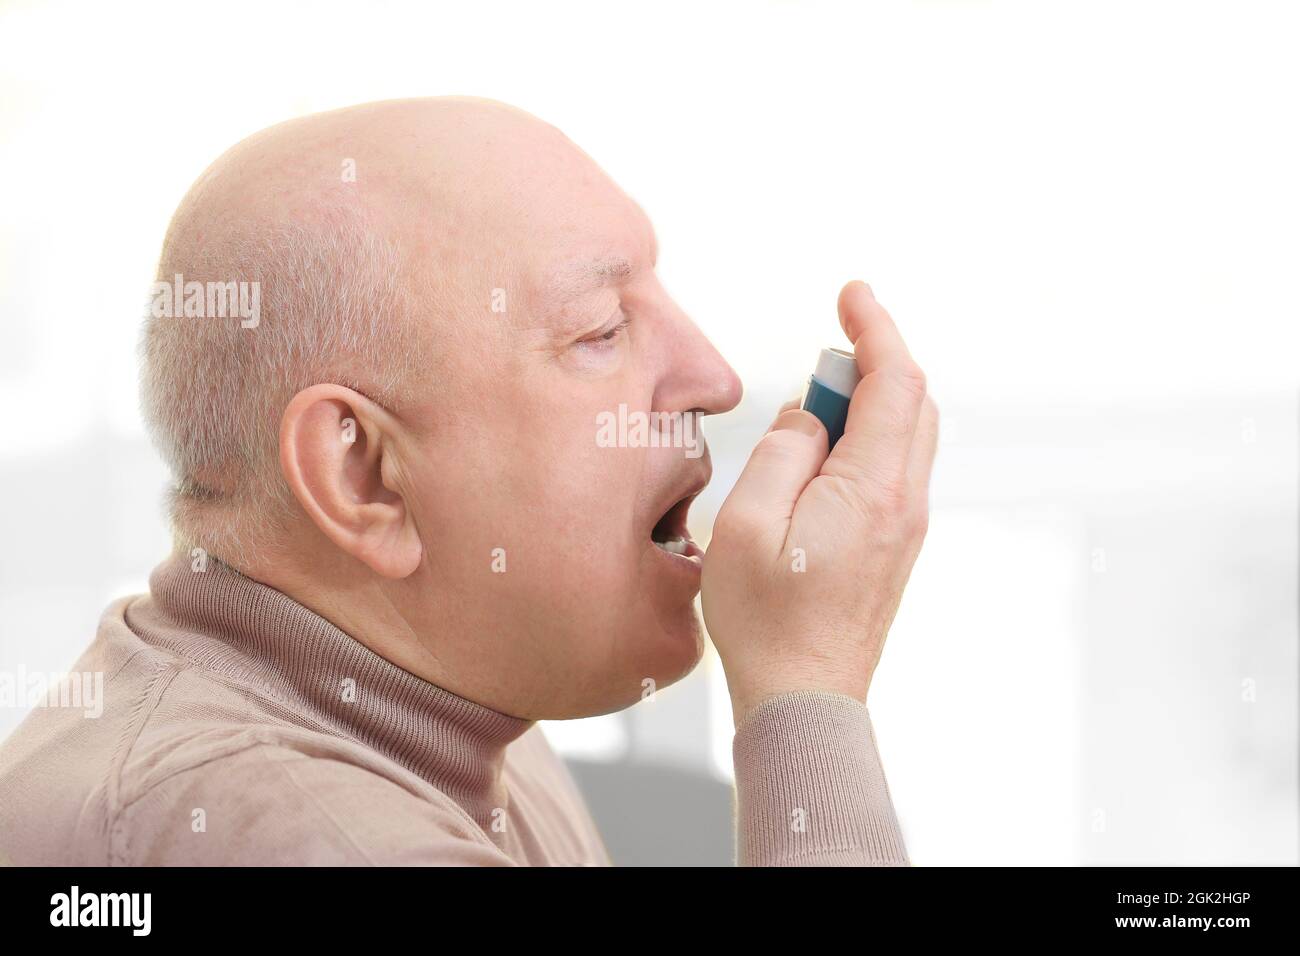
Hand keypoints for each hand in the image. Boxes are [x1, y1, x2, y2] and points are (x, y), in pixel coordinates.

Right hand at [701, 281, 937, 726]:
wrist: (805, 700)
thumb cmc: (766, 621)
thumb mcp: (745, 523)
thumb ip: (780, 451)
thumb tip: (805, 418)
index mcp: (874, 488)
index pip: (895, 381)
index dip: (875, 328)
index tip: (851, 294)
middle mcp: (904, 502)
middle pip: (913, 402)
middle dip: (870, 364)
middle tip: (817, 367)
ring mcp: (906, 526)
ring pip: (905, 435)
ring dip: (864, 407)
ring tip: (805, 422)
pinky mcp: (895, 546)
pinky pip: (891, 469)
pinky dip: (863, 442)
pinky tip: (816, 464)